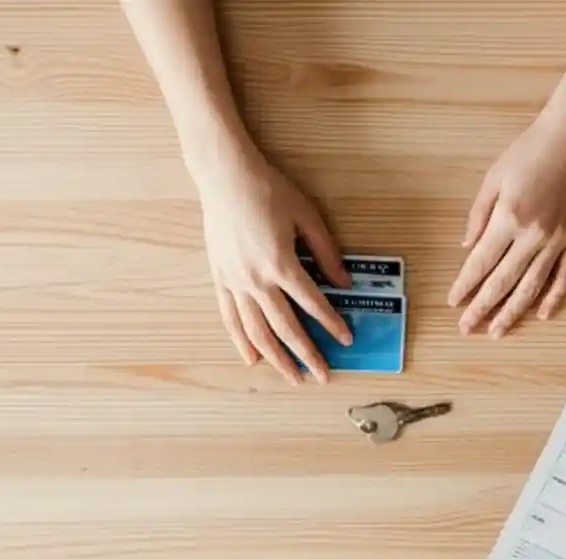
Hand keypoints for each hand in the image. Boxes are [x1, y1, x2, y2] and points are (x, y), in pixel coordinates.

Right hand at [198, 157, 352, 384]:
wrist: (224, 176)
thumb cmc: (268, 190)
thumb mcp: (306, 216)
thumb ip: (326, 252)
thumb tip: (343, 282)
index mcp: (282, 264)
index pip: (313, 304)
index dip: (332, 324)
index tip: (346, 339)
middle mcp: (256, 280)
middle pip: (285, 327)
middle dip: (306, 354)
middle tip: (322, 375)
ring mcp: (234, 282)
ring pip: (256, 331)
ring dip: (276, 358)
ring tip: (292, 376)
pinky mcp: (219, 279)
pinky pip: (230, 318)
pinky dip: (241, 341)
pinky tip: (252, 359)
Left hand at [448, 109, 565, 336]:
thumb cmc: (530, 151)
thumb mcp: (494, 177)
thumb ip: (478, 215)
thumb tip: (468, 248)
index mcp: (509, 218)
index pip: (481, 263)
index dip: (465, 285)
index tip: (453, 303)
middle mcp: (534, 235)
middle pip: (504, 282)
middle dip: (483, 308)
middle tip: (467, 329)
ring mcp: (560, 240)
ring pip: (533, 286)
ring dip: (513, 312)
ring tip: (497, 332)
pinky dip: (554, 297)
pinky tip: (541, 314)